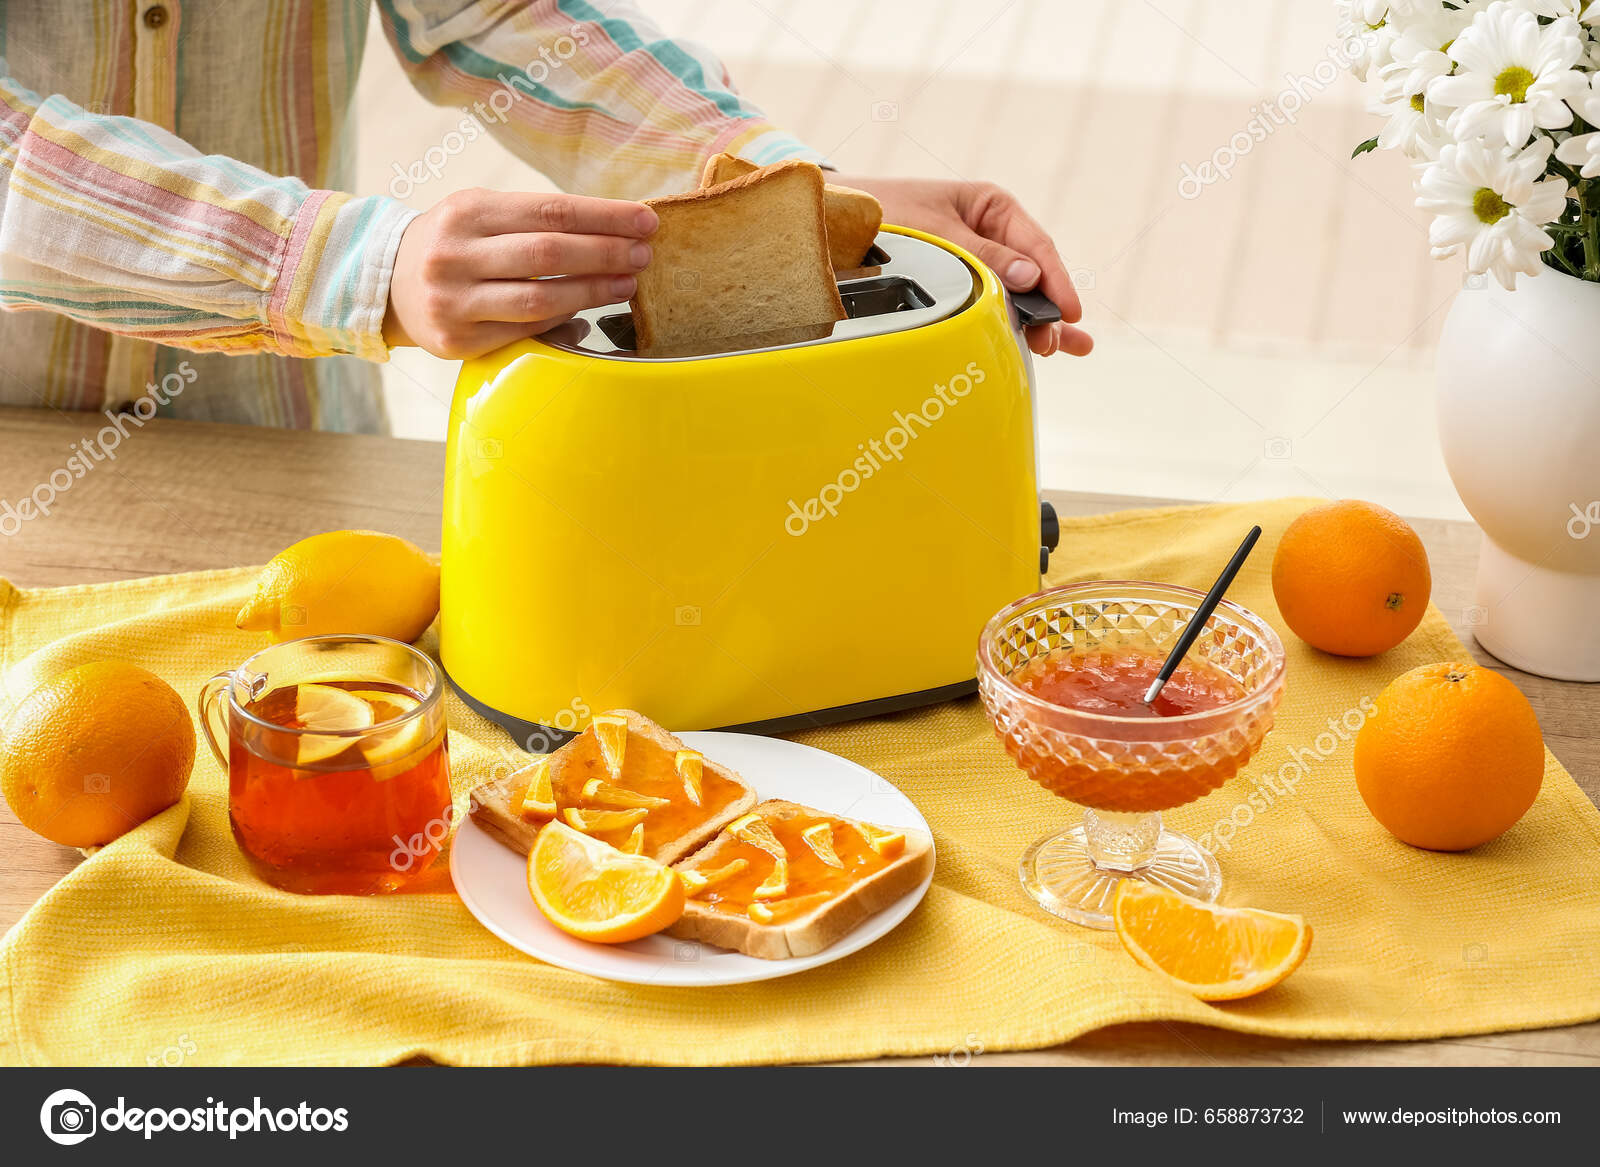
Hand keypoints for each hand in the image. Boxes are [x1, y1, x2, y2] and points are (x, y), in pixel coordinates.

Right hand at [382, 188, 657, 358]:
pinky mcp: (458, 340)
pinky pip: (525, 330)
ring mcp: (454, 300)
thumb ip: (534, 219)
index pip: (551, 210)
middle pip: (549, 253)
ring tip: (627, 284)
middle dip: (606, 253)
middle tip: (645, 254)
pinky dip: (564, 319)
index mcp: (468, 211)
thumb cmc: (456, 244)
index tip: (645, 221)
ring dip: (593, 292)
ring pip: (540, 299)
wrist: (388, 283)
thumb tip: (613, 231)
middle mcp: (456, 253)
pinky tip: (589, 310)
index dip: (605, 217)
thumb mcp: (481, 214)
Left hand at [830, 175, 1091, 356]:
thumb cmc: (884, 212)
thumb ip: (981, 254)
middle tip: (1058, 343)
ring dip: (1037, 321)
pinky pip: (989, 303)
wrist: (835, 219)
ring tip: (1066, 348)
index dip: (1055, 280)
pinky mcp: (958, 283)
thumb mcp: (935, 230)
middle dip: (1047, 309)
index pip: (1035, 246)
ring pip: (1014, 293)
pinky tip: (1029, 343)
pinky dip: (1008, 322)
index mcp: (991, 206)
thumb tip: (1028, 276)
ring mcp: (976, 260)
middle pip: (1030, 275)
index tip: (1071, 310)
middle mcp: (989, 233)